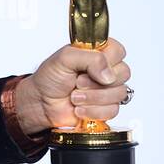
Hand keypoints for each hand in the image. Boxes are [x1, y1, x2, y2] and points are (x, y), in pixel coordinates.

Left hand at [15, 38, 130, 134]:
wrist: (40, 103)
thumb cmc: (50, 78)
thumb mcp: (64, 58)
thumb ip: (89, 58)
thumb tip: (108, 74)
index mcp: (99, 53)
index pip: (119, 51)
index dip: (107, 61)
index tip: (87, 67)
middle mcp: (106, 70)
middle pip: (123, 73)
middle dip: (96, 82)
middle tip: (77, 82)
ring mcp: (108, 90)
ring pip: (119, 93)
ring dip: (92, 97)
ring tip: (74, 96)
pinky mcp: (106, 107)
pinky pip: (113, 110)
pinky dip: (92, 111)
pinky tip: (78, 109)